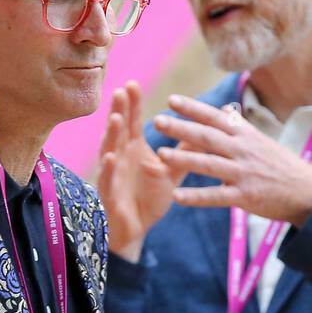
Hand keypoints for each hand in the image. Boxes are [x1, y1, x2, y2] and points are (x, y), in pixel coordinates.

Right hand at [97, 81, 191, 260]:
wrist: (137, 228)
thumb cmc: (150, 197)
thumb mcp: (171, 171)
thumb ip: (185, 152)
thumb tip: (205, 130)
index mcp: (134, 148)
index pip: (132, 121)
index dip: (131, 104)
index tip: (132, 84)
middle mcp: (120, 156)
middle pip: (118, 130)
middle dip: (119, 110)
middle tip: (122, 91)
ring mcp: (112, 173)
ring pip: (109, 150)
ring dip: (111, 134)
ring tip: (116, 118)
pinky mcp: (109, 192)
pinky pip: (107, 178)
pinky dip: (107, 168)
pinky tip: (109, 157)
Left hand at [152, 94, 311, 226]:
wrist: (308, 192)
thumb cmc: (282, 166)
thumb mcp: (263, 141)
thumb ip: (240, 128)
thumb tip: (224, 110)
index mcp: (246, 136)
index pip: (215, 117)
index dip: (193, 108)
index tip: (172, 100)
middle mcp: (243, 151)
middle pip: (207, 137)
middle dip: (181, 128)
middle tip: (157, 121)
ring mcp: (244, 173)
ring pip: (208, 164)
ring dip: (183, 158)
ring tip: (161, 154)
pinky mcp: (245, 196)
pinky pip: (216, 197)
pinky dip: (196, 197)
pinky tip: (177, 196)